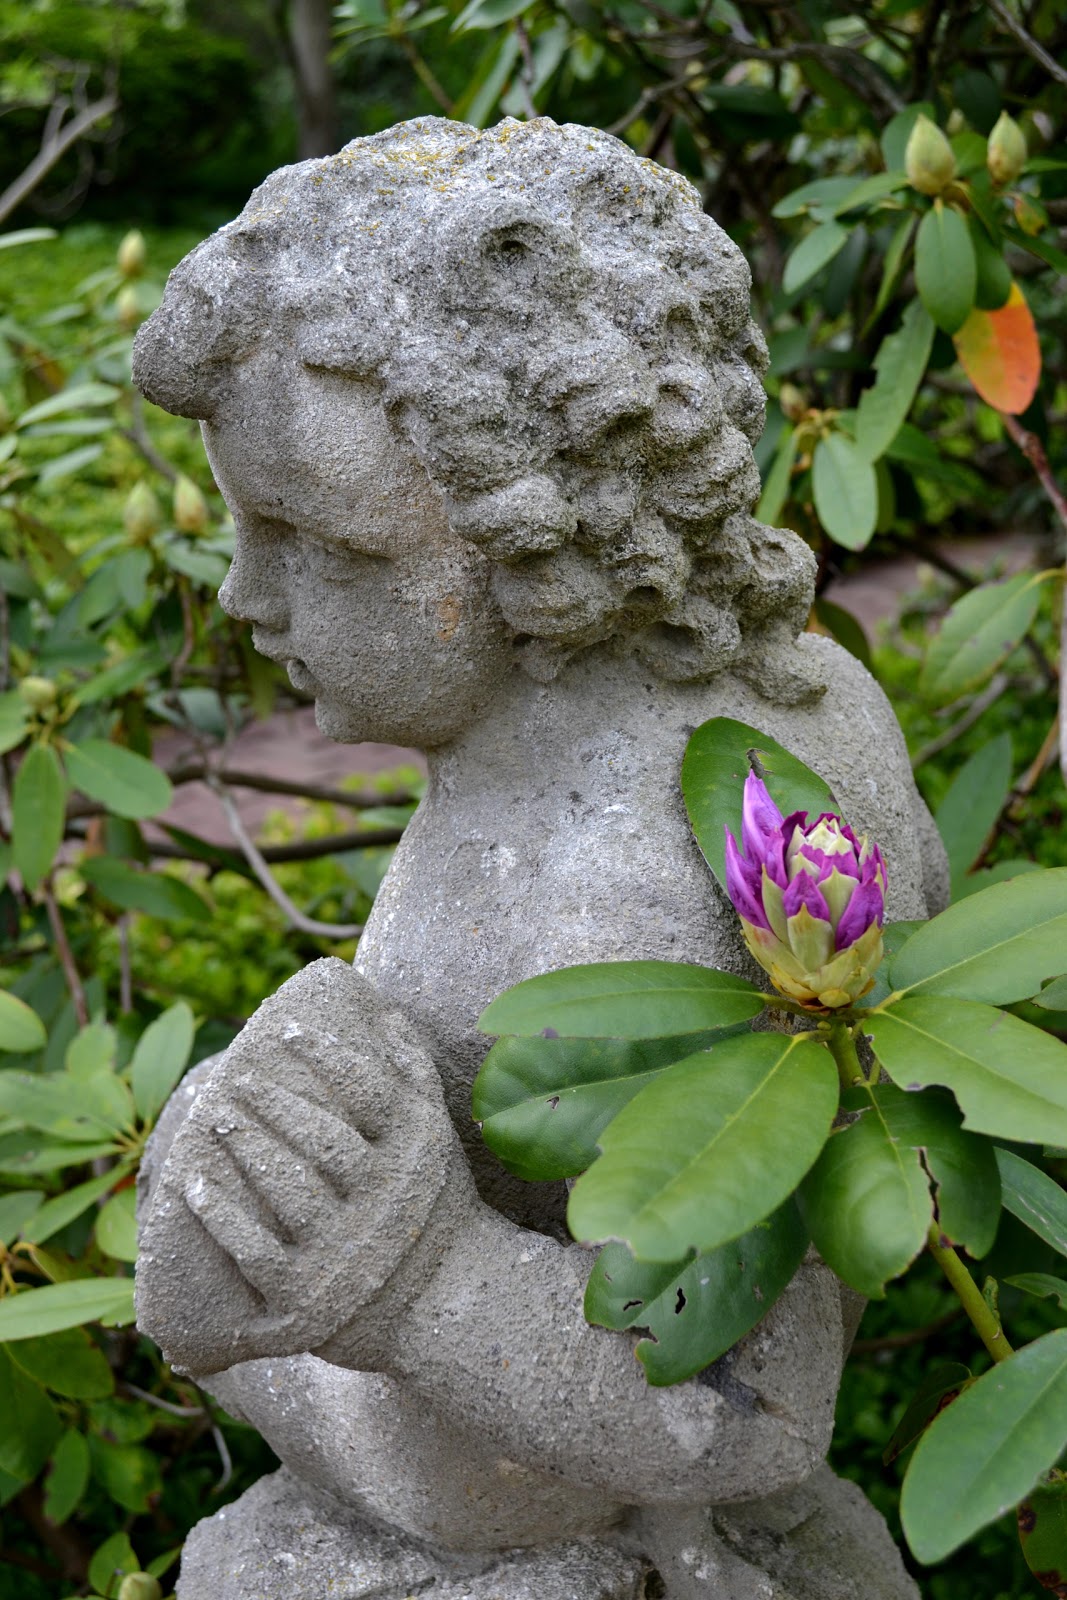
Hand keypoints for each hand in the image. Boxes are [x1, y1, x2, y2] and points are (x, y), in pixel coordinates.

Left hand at [136, 959, 472, 1375]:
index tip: (286, 1030)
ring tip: (220, 1118)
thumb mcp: (435, 1133)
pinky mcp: (309, 1297)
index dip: (325, 1054)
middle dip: (273, 1103)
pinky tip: (193, 1186)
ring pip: (289, 1188)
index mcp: (416, 1151)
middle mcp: (386, 1198)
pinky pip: (256, 1251)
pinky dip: (221, 1216)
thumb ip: (411, 1070)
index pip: (369, 1089)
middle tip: (238, 1080)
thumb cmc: (433, 1202)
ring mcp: (347, 1250)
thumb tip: (381, 1008)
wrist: (447, 1305)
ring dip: (247, 1148)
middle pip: (323, 1138)